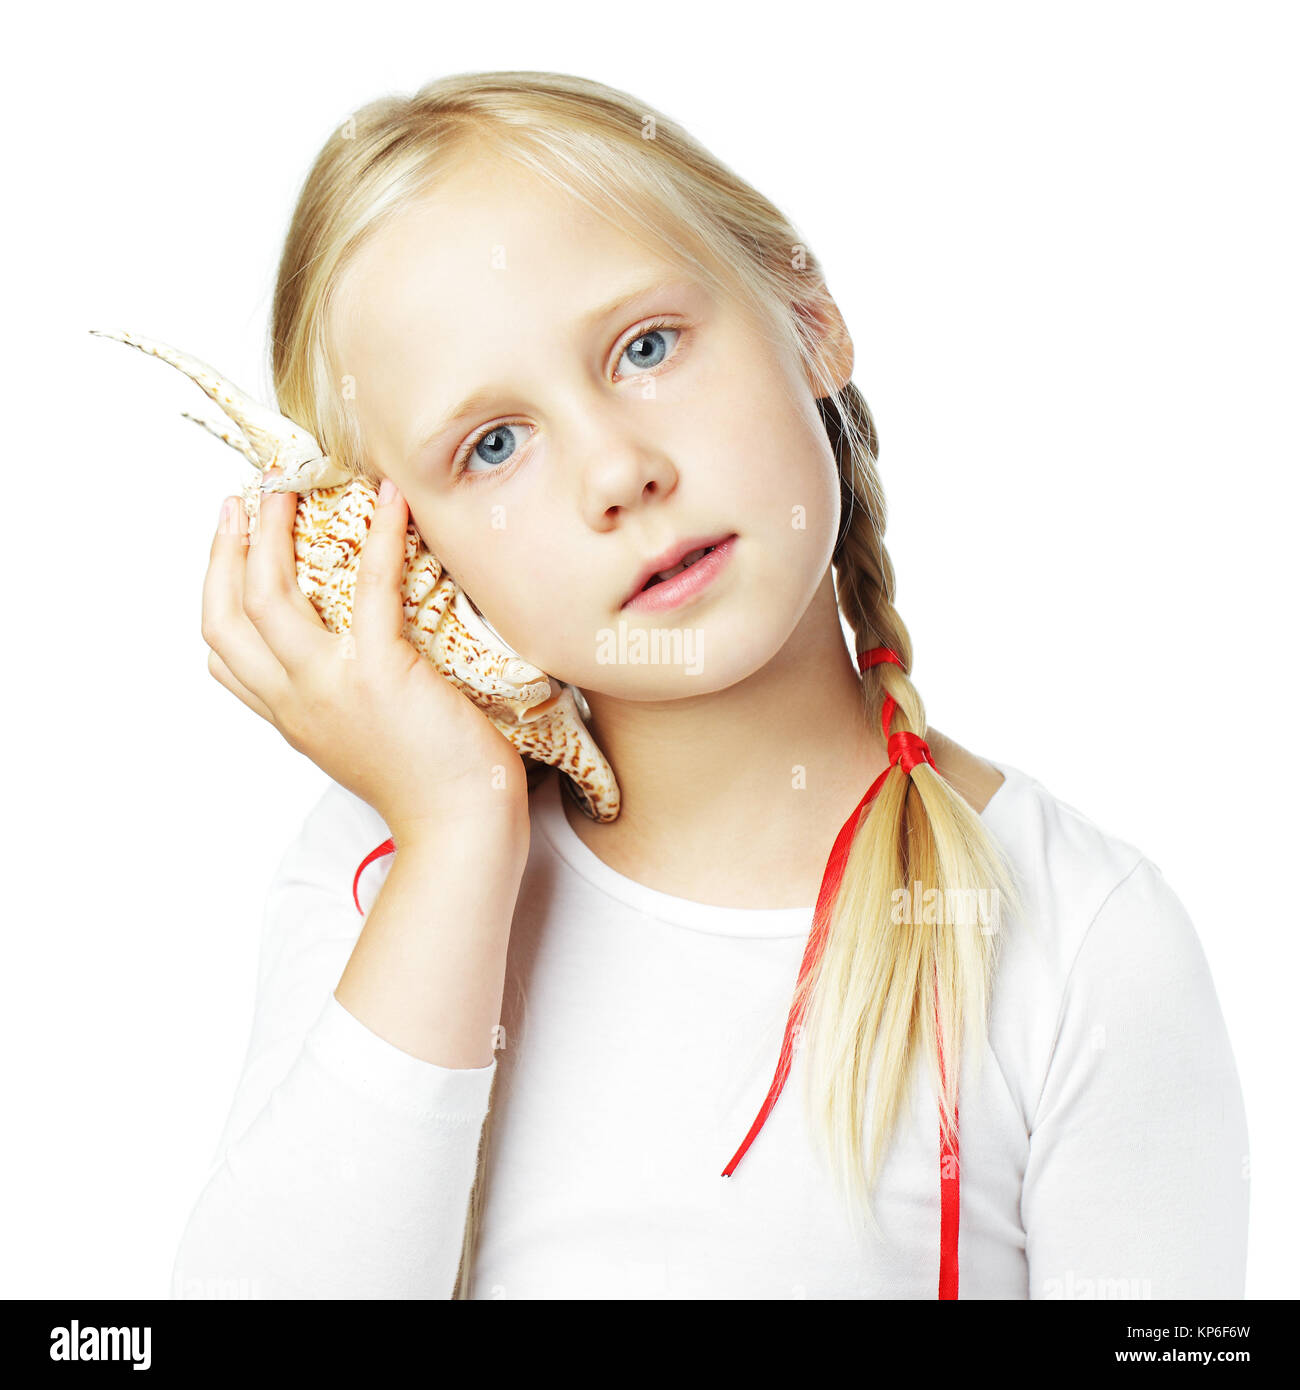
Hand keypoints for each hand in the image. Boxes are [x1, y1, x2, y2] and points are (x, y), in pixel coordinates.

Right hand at [201, 477, 529, 844]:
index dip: (215, 590)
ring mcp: (329, 686)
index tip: (230, 543)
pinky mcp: (379, 673)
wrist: (463, 825)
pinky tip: (390, 498)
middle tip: (246, 496)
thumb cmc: (430, 783)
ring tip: (290, 485)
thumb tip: (346, 650)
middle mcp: (295, 700)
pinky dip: (379, 535)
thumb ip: (336, 699)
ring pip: (268, 595)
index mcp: (290, 717)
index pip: (222, 654)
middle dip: (227, 548)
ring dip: (272, 531)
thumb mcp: (360, 741)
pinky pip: (368, 586)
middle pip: (227, 614)